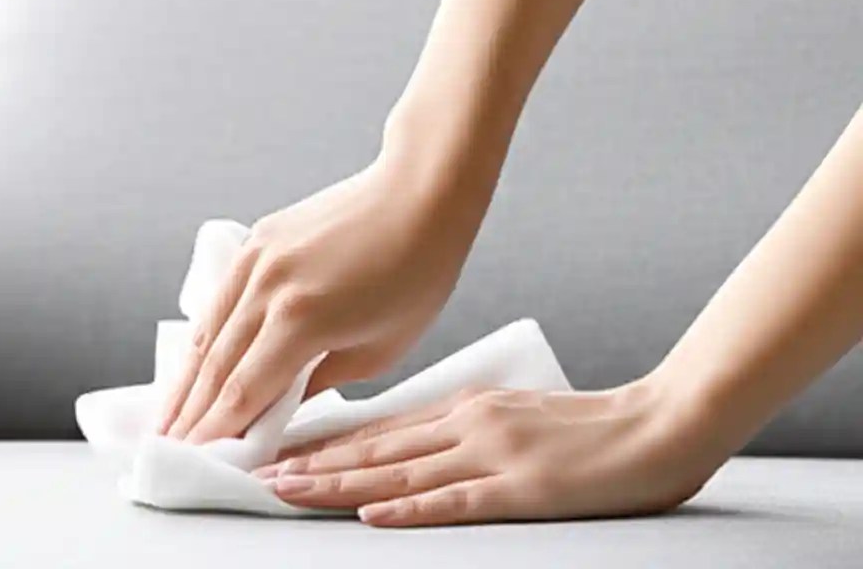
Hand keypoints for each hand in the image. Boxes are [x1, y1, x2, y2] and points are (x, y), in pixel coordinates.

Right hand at [159, 132, 501, 443]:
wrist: (418, 195)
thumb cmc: (417, 273)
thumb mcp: (379, 349)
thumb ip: (320, 381)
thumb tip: (278, 405)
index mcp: (301, 319)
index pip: (244, 390)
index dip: (216, 430)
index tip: (197, 459)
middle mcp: (267, 287)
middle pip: (215, 365)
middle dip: (191, 413)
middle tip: (170, 448)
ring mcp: (256, 259)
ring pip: (207, 331)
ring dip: (185, 378)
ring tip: (168, 415)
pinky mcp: (257, 241)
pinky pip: (220, 299)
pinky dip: (204, 335)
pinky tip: (193, 362)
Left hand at [253, 381, 724, 527]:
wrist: (663, 422)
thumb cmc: (591, 428)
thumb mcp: (515, 415)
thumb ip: (463, 428)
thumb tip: (410, 448)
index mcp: (467, 407)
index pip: (381, 428)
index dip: (327, 443)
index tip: (281, 452)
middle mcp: (469, 424)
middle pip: (376, 449)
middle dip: (313, 463)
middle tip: (259, 474)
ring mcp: (494, 455)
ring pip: (399, 473)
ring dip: (338, 485)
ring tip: (288, 491)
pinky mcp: (524, 489)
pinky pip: (455, 502)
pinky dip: (409, 510)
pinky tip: (371, 515)